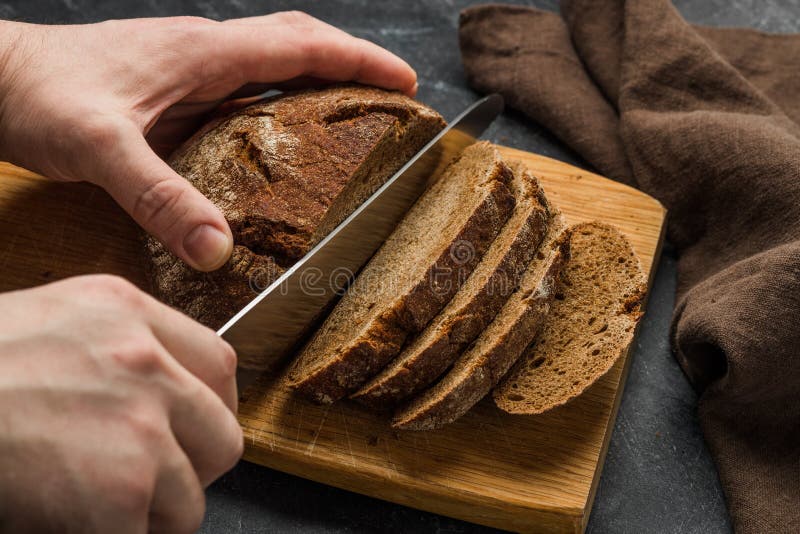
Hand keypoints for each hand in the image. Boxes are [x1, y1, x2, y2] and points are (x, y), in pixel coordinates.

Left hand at [0, 13, 416, 270]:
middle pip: (298, 46)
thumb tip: (217, 250)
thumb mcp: (100, 147)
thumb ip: (160, 196)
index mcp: (204, 53)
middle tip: (395, 96)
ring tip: (356, 114)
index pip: (301, 46)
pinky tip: (282, 140)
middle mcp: (205, 54)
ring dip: (319, 80)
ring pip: (273, 65)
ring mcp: (189, 70)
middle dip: (352, 65)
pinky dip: (280, 104)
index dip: (358, 60)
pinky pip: (245, 90)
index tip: (405, 81)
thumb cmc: (38, 94)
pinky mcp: (174, 91)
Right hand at [0, 275, 241, 532]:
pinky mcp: (119, 491)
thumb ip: (117, 349)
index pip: (221, 364)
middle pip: (223, 436)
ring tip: (93, 505)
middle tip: (146, 483)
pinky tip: (70, 521)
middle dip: (191, 470)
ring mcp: (137, 426)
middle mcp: (144, 362)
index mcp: (126, 311)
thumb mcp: (48, 323)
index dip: (211, 409)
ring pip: (191, 500)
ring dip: (150, 515)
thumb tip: (165, 392)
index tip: (193, 433)